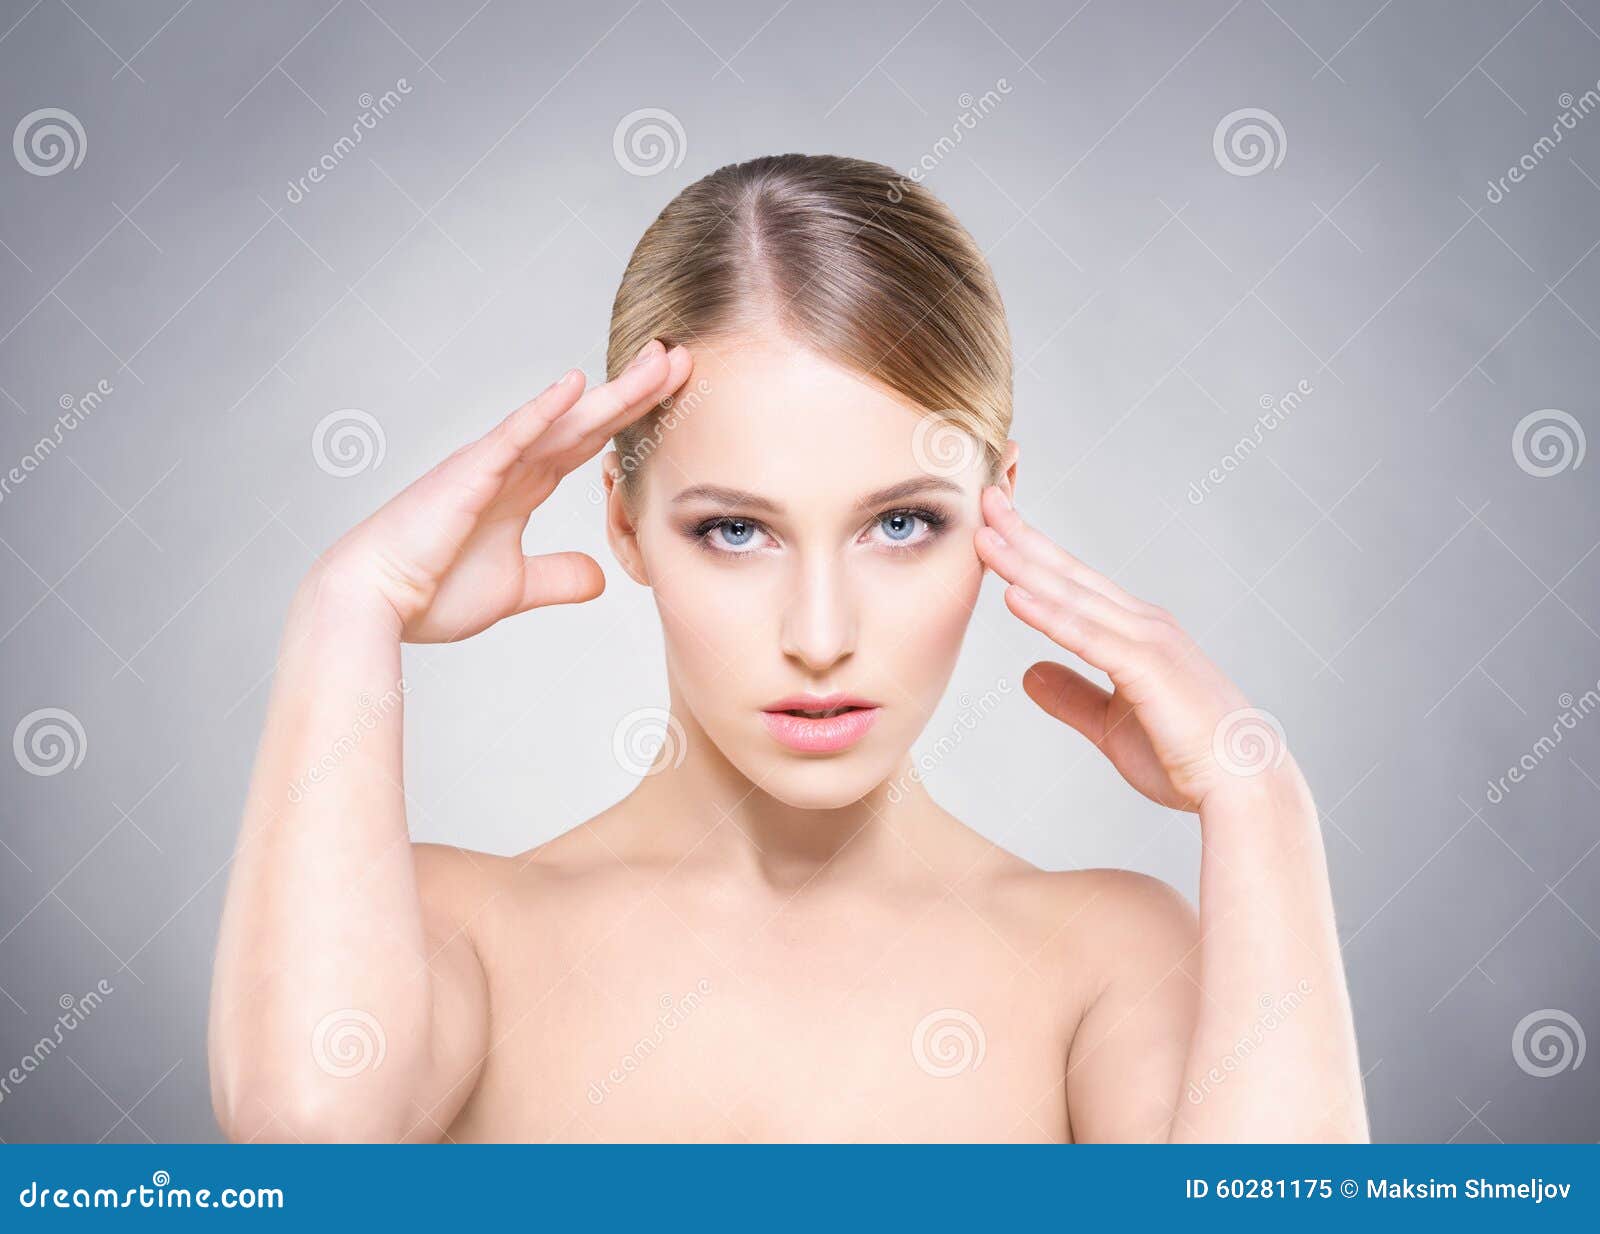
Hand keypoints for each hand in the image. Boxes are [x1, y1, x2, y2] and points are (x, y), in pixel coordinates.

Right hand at [316, 339, 691, 641]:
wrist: (375, 604)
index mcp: (521, 487)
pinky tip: (576, 385)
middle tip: (681, 357)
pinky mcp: (468, 475)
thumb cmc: (430, 591)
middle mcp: (511, 465)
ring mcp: (490, 465)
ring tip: (656, 360)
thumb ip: (557, 577)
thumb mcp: (515, 588)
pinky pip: (512, 436)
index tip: (672, 394)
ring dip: (611, 391)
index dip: (630, 419)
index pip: (588, 443)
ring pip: (563, 418)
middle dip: (635, 391)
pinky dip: (543, 410)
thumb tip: (600, 580)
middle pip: (586, 420)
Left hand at [974, 485, 1292, 810]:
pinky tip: (1014, 595)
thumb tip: (1028, 674)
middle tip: (986, 498)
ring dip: (1026, 566)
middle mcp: (1143, 625)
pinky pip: (1088, 637)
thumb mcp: (1111, 725)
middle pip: (1070, 575)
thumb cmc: (1186, 756)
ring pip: (1073, 597)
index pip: (1074, 584)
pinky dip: (1050, 615)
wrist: (1243, 786)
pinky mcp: (1148, 668)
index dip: (1033, 552)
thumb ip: (1072, 697)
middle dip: (1025, 536)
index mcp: (1137, 633)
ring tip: (985, 538)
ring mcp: (1148, 641)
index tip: (995, 525)